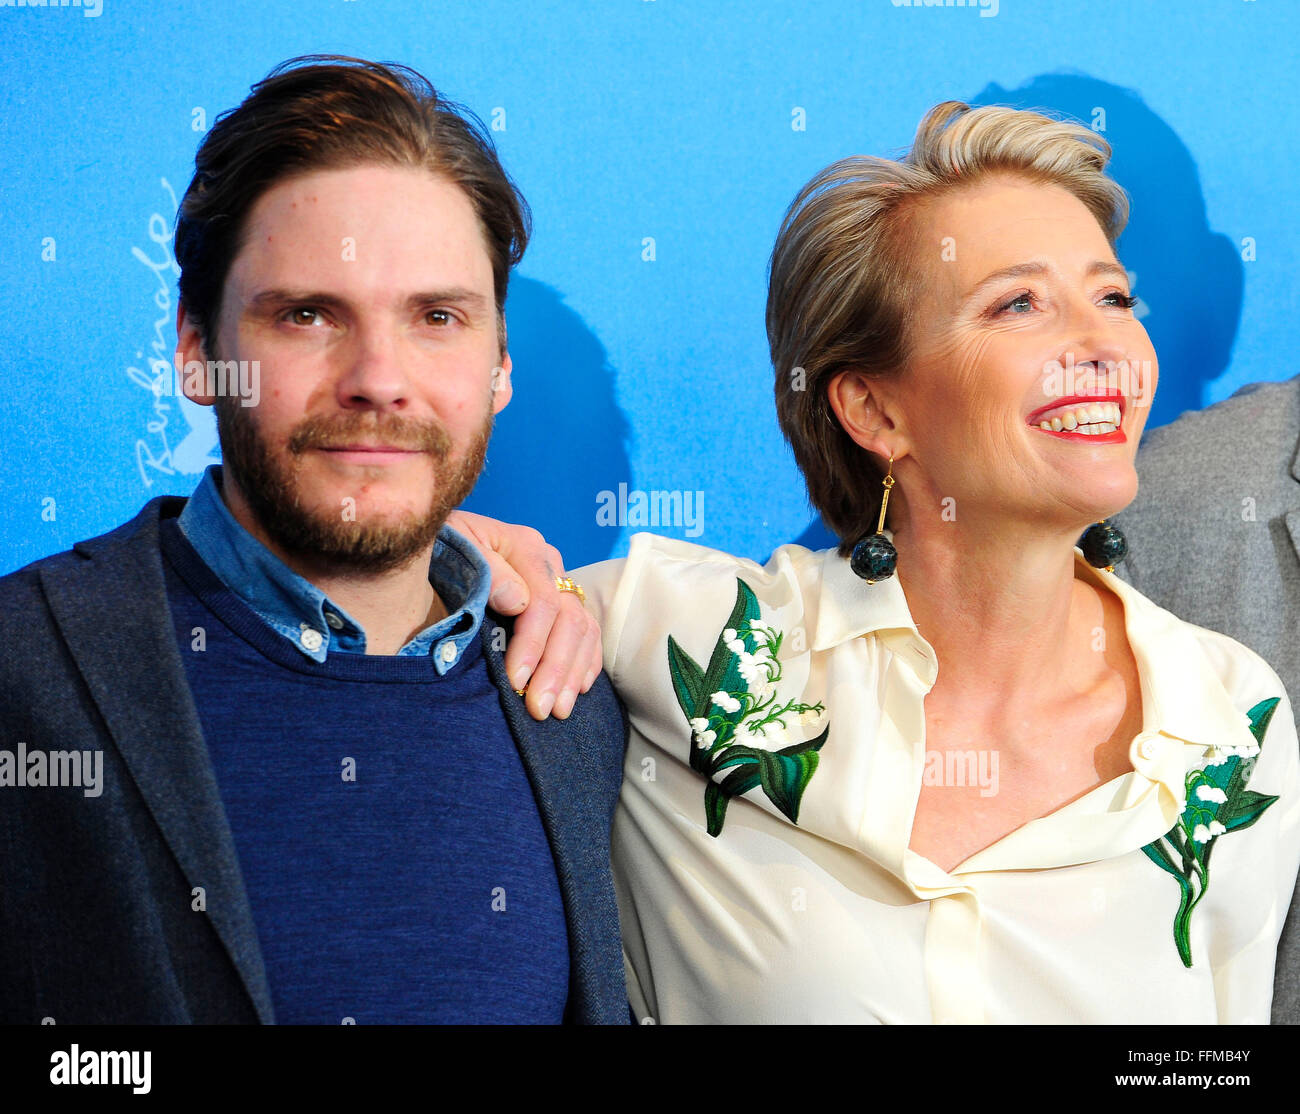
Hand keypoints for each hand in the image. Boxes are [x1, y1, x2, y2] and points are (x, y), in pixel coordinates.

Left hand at [447, 509, 601, 720]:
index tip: (516, 680)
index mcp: (525, 547)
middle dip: (555, 668)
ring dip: (573, 673)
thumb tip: (516, 602)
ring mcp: (559, 582)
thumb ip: (485, 571)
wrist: (438, 549)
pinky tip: (577, 690)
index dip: (532, 644)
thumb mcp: (453, 549)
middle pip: (569, 619)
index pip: (542, 601)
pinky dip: (586, 662)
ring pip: (583, 630)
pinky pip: (588, 633)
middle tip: (540, 708)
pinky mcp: (562, 602)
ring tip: (558, 710)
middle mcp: (550, 564)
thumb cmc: (441, 553)